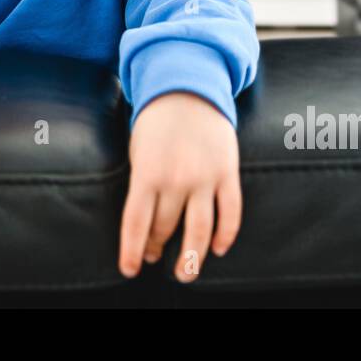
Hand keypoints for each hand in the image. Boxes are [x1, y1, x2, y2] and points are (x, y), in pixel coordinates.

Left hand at [118, 92, 241, 282]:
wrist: (189, 88)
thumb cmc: (157, 122)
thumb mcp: (138, 151)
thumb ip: (141, 186)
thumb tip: (143, 225)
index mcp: (147, 172)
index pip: (136, 223)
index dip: (132, 250)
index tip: (130, 269)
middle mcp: (176, 179)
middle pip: (166, 228)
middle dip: (156, 247)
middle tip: (153, 257)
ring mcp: (205, 178)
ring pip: (200, 230)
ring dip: (192, 257)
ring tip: (186, 273)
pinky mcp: (228, 173)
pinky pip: (230, 213)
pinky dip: (226, 235)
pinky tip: (219, 249)